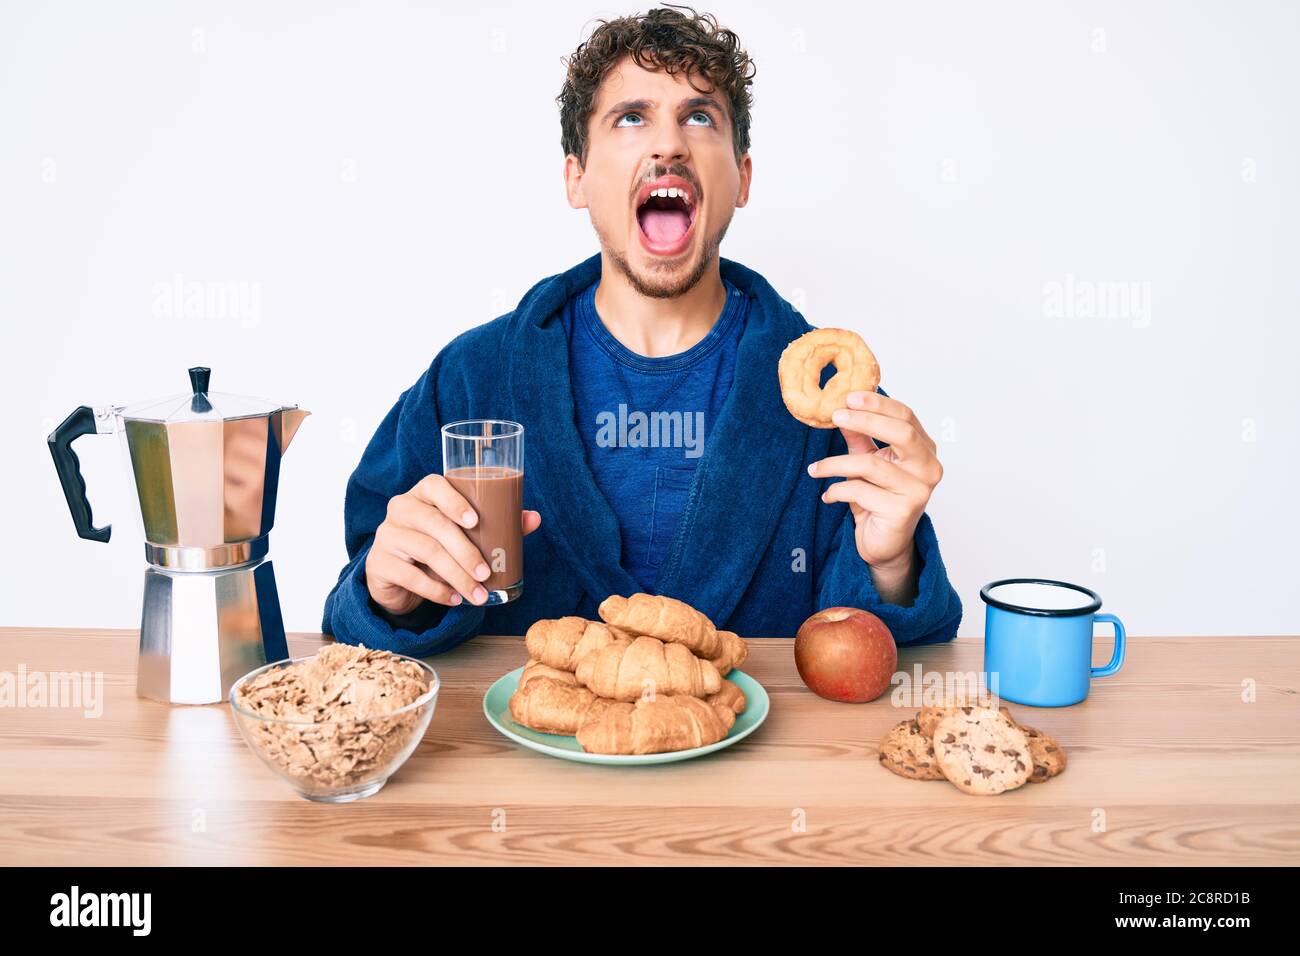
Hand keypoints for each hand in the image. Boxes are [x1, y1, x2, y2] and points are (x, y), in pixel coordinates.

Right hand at [365, 474, 541, 614]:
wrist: (397, 574)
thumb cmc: (437, 544)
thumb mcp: (463, 533)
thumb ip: (497, 524)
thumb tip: (534, 518)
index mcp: (423, 493)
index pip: (434, 485)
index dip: (455, 501)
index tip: (475, 521)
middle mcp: (401, 508)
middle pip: (435, 524)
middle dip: (465, 551)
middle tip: (486, 573)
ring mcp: (387, 535)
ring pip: (426, 551)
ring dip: (457, 575)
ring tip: (478, 593)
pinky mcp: (379, 563)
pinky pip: (410, 576)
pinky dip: (436, 590)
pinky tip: (454, 599)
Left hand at [807, 390, 943, 590]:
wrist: (883, 543)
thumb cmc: (877, 499)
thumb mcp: (866, 461)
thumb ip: (859, 436)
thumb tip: (842, 409)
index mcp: (924, 449)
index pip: (906, 417)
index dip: (878, 404)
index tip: (849, 397)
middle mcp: (928, 468)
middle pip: (901, 433)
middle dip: (865, 420)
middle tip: (835, 416)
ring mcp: (919, 490)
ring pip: (871, 465)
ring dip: (835, 464)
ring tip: (815, 469)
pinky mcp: (903, 511)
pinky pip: (861, 491)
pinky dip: (837, 491)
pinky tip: (827, 496)